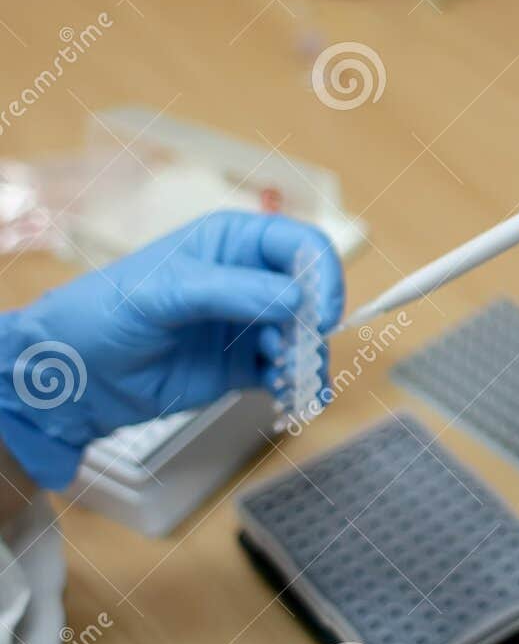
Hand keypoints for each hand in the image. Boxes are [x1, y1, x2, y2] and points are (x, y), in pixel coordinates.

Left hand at [0, 211, 343, 488]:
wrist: (71, 378)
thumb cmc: (102, 314)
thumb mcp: (164, 293)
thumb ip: (231, 292)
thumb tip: (296, 300)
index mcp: (232, 243)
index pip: (300, 245)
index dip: (322, 273)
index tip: (322, 312)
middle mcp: (249, 279)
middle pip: (313, 293)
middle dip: (316, 324)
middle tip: (300, 353)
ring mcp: (248, 324)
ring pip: (306, 336)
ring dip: (309, 359)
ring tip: (290, 383)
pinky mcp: (244, 366)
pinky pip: (288, 372)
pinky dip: (300, 386)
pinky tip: (298, 400)